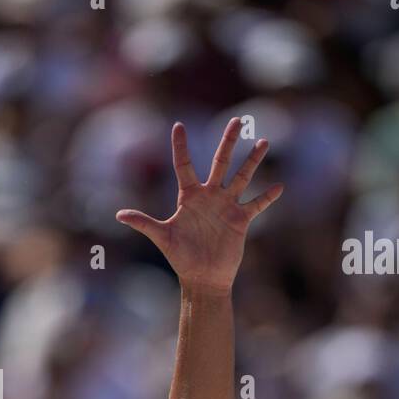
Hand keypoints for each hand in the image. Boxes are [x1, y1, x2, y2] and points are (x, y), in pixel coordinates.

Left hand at [117, 118, 282, 293]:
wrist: (202, 278)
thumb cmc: (181, 258)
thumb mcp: (162, 237)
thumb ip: (143, 223)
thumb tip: (118, 215)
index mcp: (189, 197)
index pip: (185, 165)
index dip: (180, 146)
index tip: (178, 125)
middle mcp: (209, 196)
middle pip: (220, 162)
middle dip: (228, 141)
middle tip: (237, 120)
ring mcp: (226, 206)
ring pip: (242, 177)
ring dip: (253, 161)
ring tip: (264, 142)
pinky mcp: (240, 220)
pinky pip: (256, 204)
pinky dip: (267, 197)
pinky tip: (279, 186)